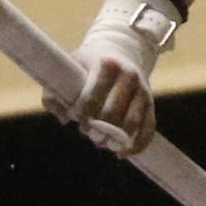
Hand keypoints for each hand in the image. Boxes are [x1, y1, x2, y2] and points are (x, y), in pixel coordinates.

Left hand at [48, 0, 178, 154]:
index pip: (92, 95)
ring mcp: (142, 89)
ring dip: (114, 138)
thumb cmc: (89, 64)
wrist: (119, 51)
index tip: (74, 116)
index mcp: (107, 64)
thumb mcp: (69, 69)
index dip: (81, 112)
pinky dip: (137, 144)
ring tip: (101, 142)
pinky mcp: (150, 102)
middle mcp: (129, 74)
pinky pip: (148, 127)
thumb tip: (65, 118)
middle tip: (86, 130)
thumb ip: (55, 93)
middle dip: (97, 128)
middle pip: (112, 112)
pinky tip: (122, 154)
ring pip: (132, 121)